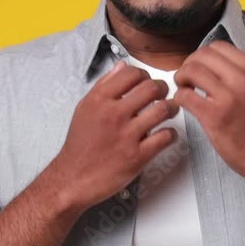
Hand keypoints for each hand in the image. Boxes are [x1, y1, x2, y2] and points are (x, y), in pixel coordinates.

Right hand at [50, 61, 179, 210]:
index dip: (145, 75)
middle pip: (151, 88)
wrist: (72, 178)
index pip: (132, 73)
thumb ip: (104, 85)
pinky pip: (165, 137)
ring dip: (172, 108)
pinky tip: (166, 133)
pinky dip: (171, 133)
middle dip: (163, 88)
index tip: (147, 82)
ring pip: (163, 110)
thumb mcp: (85, 108)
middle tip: (163, 94)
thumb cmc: (80, 145)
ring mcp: (126, 136)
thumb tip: (122, 67)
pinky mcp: (137, 156)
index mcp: (100, 100)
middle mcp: (113, 115)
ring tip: (170, 111)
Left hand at [173, 40, 244, 182]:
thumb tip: (202, 60)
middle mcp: (244, 79)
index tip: (198, 69)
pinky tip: (184, 103)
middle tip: (186, 79)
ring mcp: (230, 96)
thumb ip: (235, 70)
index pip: (218, 46)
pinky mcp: (215, 115)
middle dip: (189, 64)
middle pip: (203, 55)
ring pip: (192, 70)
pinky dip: (179, 96)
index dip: (201, 56)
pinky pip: (185, 94)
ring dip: (181, 77)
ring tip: (184, 89)